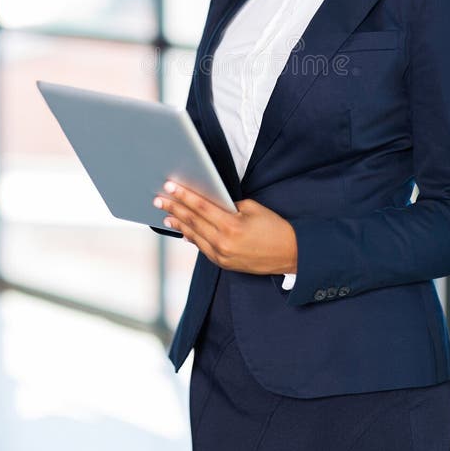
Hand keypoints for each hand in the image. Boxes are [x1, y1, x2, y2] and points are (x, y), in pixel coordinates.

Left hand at [153, 181, 297, 275]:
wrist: (290, 254)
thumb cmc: (274, 227)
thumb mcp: (253, 208)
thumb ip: (228, 205)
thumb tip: (209, 200)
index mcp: (232, 226)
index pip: (201, 207)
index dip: (183, 196)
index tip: (170, 187)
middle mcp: (223, 242)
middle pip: (192, 221)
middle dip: (174, 208)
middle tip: (159, 199)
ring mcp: (222, 255)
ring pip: (194, 236)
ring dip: (179, 224)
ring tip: (166, 214)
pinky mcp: (223, 263)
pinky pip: (202, 248)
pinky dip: (191, 237)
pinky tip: (183, 230)